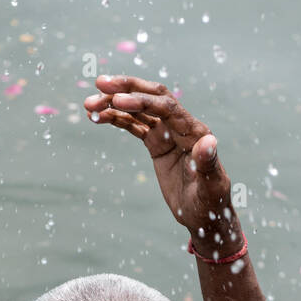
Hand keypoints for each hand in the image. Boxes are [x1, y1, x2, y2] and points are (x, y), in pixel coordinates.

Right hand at [84, 75, 238, 247]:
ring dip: (114, 104)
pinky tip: (98, 117)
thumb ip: (208, 164)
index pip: (167, 107)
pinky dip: (116, 119)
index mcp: (194, 132)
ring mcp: (167, 133)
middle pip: (151, 98)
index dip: (142, 101)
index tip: (117, 101)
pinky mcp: (157, 143)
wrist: (205, 217)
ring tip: (88, 105)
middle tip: (99, 84)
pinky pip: (134, 125)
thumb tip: (208, 141)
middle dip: (126, 88)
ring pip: (138, 110)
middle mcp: (181, 126)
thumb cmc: (211, 204)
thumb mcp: (211, 187)